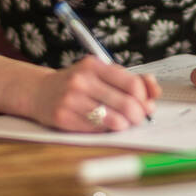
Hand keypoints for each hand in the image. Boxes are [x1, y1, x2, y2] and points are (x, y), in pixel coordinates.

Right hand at [27, 56, 160, 132]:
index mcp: (94, 65)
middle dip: (138, 115)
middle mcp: (81, 80)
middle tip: (137, 118)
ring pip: (114, 120)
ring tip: (122, 123)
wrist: (39, 92)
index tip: (145, 103)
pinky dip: (107, 130)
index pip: (132, 83)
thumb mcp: (101, 74)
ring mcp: (71, 99)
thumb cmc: (78, 84)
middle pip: (127, 104)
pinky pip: (97, 130)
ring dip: (124, 125)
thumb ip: (131, 80)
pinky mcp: (63, 118)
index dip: (144, 98)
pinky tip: (104, 125)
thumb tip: (155, 92)